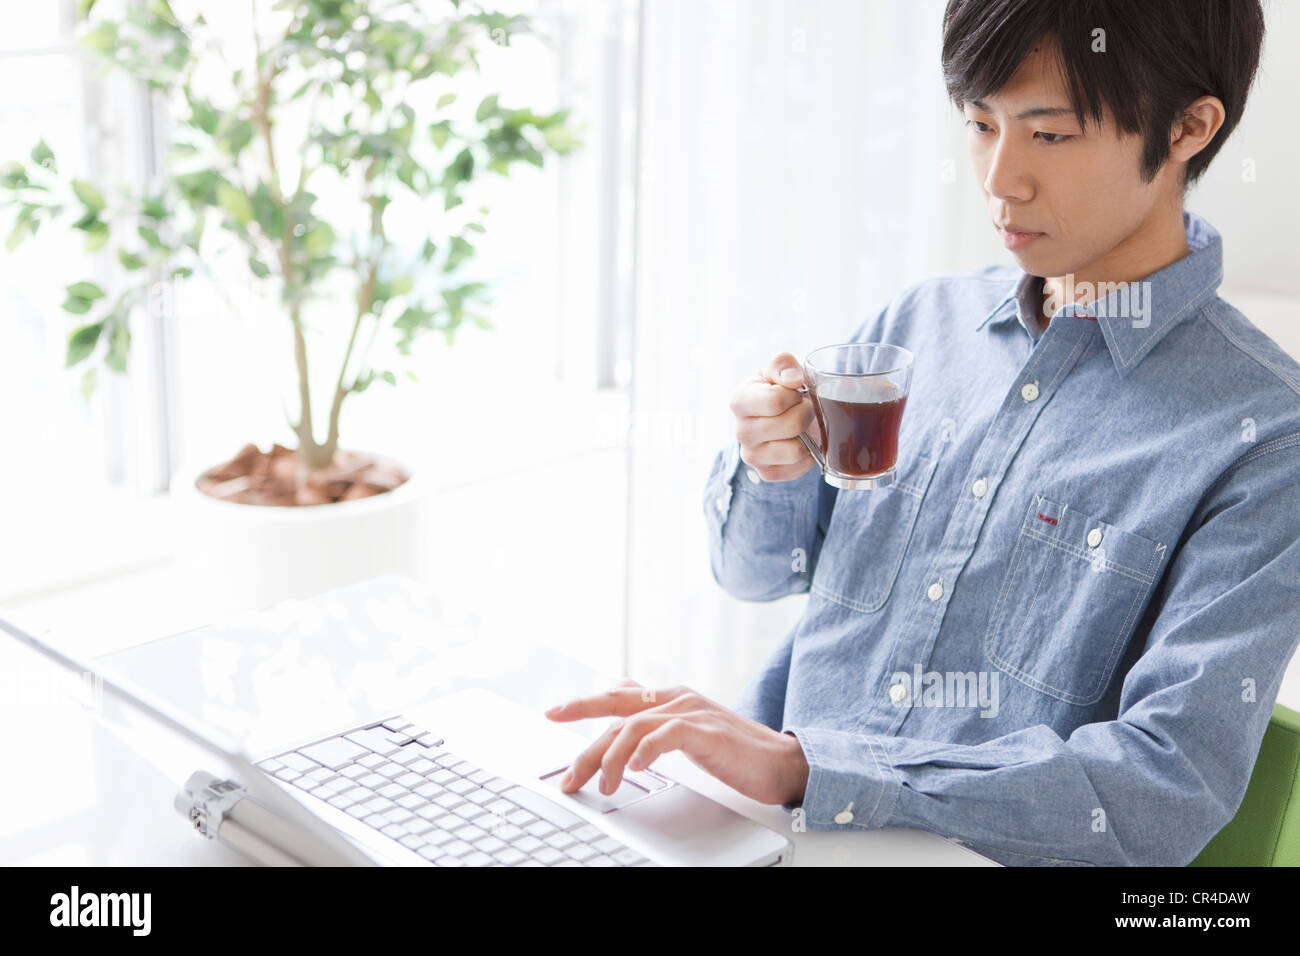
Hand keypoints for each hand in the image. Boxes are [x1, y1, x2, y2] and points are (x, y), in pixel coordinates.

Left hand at [544, 678, 809, 805]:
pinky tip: (635, 769)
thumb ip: (658, 724)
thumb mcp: (688, 732)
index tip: (553, 713)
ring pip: (633, 727)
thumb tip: (625, 729)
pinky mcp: (706, 732)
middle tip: (569, 777)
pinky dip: (646, 751)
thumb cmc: (734, 751)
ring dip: (611, 759)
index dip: (584, 703)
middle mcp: (675, 697)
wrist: (781, 763)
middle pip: (616, 714)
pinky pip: (666, 735)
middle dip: (587, 748)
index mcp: (669, 697)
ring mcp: (691, 712)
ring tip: (603, 786)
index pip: (617, 695)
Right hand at [728, 352, 822, 481]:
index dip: (795, 395)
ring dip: (809, 435)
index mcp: (739, 401)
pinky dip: (809, 454)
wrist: (781, 415)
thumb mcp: (780, 369)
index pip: (776, 401)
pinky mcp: (767, 473)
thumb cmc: (780, 389)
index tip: (795, 392)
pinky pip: (800, 467)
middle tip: (803, 408)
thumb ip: (783, 364)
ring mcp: (752, 456)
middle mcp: (740, 432)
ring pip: (797, 450)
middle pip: (792, 425)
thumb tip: (794, 379)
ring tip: (801, 426)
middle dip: (806, 413)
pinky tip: (800, 442)